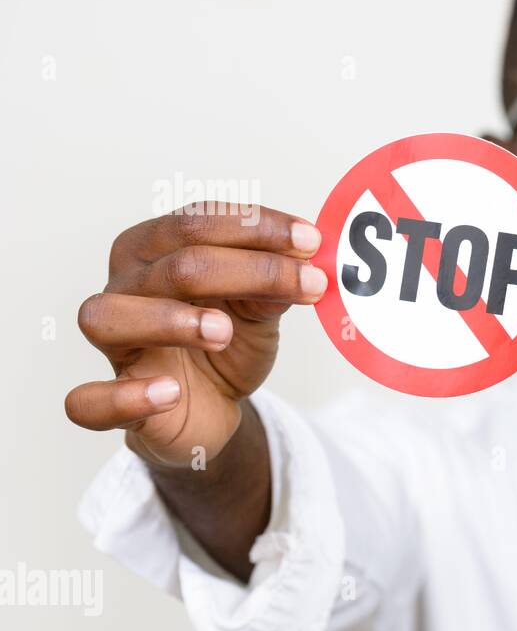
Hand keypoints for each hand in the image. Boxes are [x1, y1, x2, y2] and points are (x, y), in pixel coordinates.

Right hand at [65, 202, 324, 467]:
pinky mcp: (113, 400)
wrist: (214, 408)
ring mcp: (114, 344)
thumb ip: (272, 286)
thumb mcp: (259, 309)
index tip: (311, 240)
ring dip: (169, 320)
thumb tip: (302, 264)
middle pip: (175, 264)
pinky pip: (90, 400)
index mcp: (156, 250)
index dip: (257, 228)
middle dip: (250, 270)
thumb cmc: (224, 344)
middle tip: (308, 283)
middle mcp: (125, 287)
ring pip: (109, 317)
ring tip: (222, 330)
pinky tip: (168, 392)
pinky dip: (125, 397)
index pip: (198, 222)